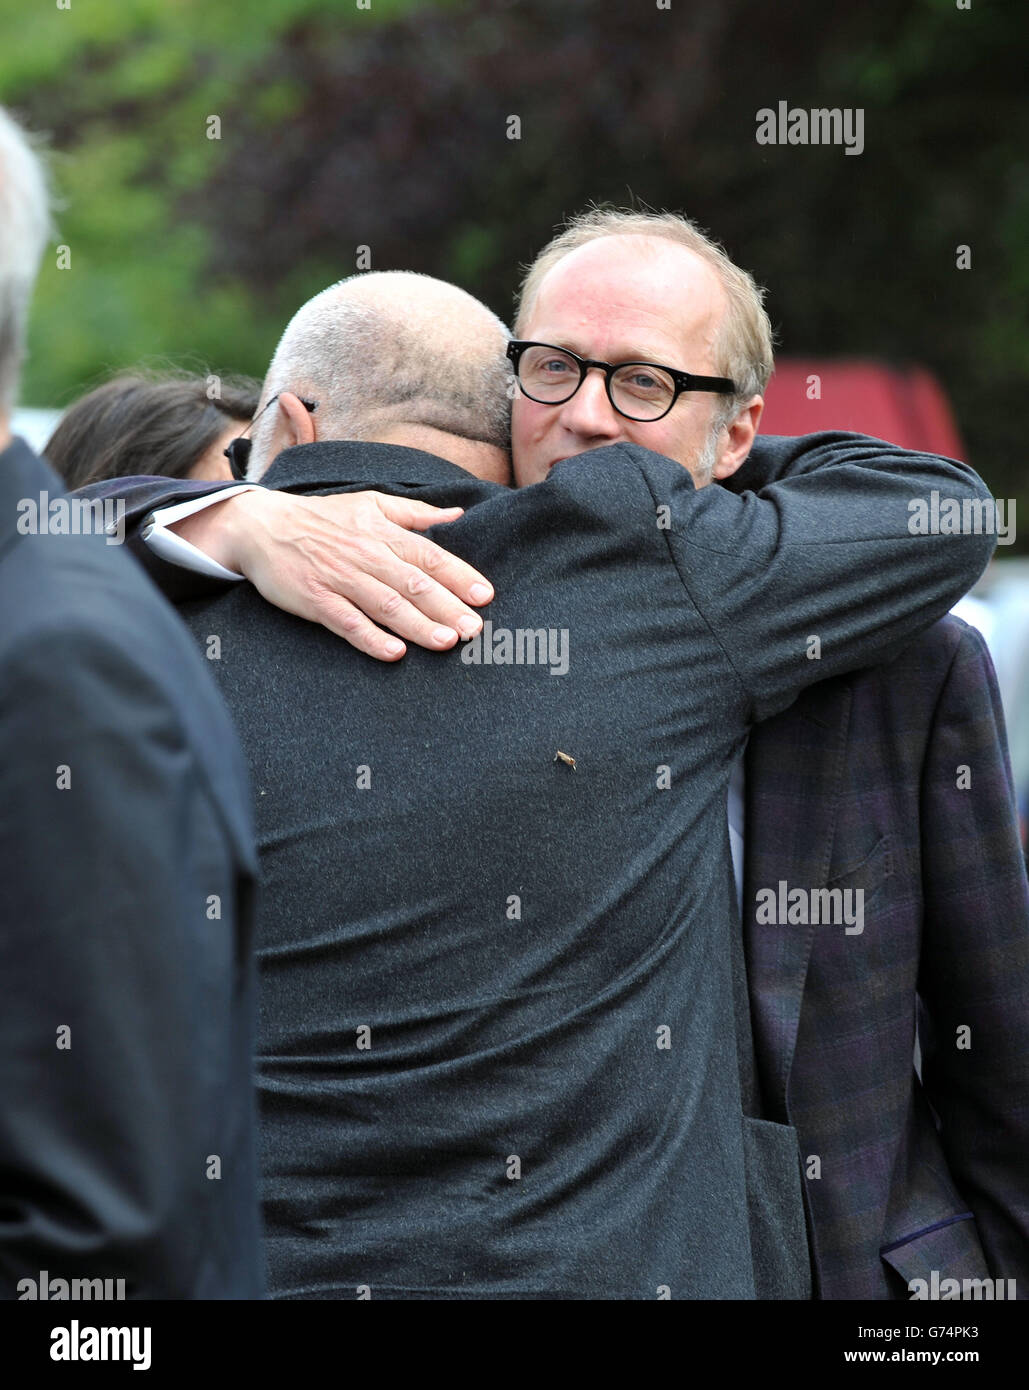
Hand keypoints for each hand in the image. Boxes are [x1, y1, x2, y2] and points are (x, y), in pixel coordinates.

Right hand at [174, 489, 493, 659]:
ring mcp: (341, 579)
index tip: (484, 595)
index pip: (429, 555)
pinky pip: (348, 622)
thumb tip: (456, 512)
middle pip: (414, 584)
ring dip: (418, 625)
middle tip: (475, 630)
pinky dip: (371, 638)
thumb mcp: (370, 504)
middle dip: (448, 607)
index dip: (458, 576)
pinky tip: (395, 653)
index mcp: (383, 532)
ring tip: (446, 642)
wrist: (262, 526)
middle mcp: (366, 555)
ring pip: (387, 605)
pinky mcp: (316, 600)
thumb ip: (415, 513)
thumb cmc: (322, 518)